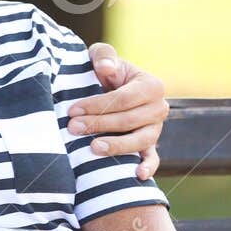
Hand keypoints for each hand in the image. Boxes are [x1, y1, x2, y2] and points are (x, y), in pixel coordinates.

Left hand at [71, 42, 167, 180]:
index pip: (123, 99)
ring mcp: (156, 128)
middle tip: (73, 127)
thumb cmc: (105, 70)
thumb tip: (106, 68)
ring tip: (93, 148)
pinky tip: (138, 175)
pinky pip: (153, 158)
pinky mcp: (150, 145)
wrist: (110, 87)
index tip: (72, 110)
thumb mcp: (103, 56)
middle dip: (99, 125)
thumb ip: (104, 55)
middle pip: (129, 121)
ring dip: (117, 146)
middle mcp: (158, 108)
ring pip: (140, 141)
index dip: (97, 105)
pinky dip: (148, 167)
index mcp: (151, 85)